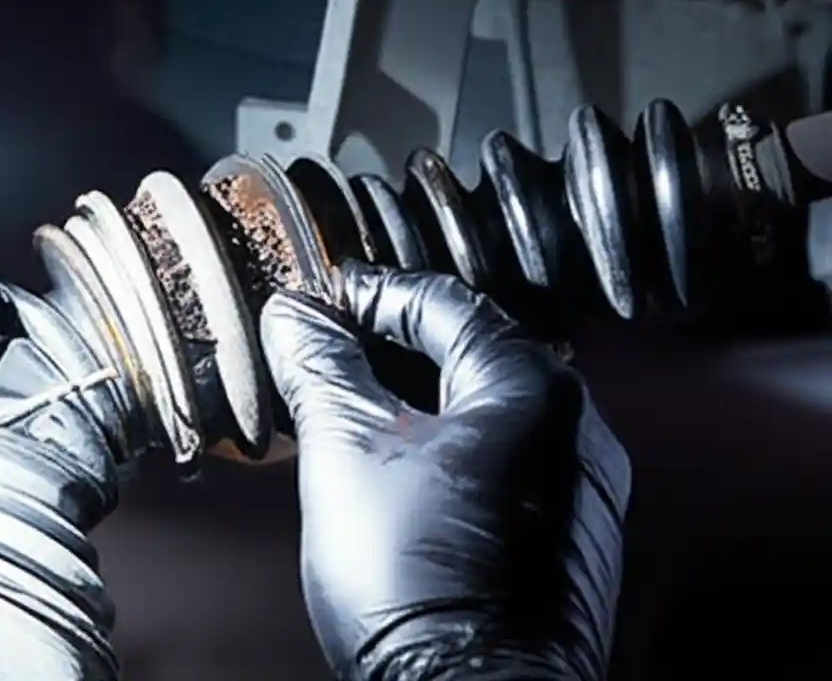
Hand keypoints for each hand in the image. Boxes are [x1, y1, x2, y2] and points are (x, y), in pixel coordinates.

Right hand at [260, 260, 630, 680]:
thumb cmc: (420, 580)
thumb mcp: (345, 451)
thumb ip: (321, 370)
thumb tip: (296, 319)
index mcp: (529, 388)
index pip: (440, 302)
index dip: (370, 295)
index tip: (321, 304)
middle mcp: (573, 427)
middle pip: (469, 352)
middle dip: (391, 347)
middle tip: (326, 354)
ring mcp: (579, 487)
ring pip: (486, 411)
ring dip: (417, 399)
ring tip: (350, 412)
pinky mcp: (568, 538)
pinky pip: (503, 461)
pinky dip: (448, 447)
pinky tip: (398, 472)